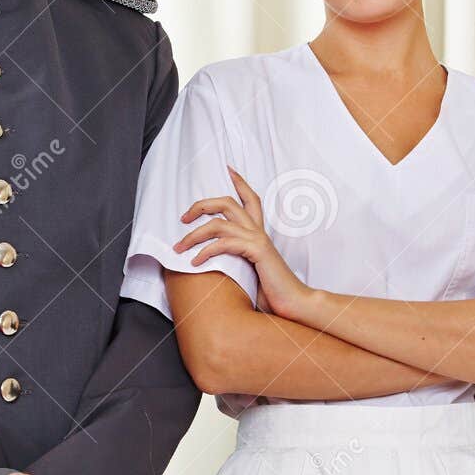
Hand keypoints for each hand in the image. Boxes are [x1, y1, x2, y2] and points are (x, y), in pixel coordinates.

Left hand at [173, 166, 310, 319]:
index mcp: (258, 234)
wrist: (294, 305)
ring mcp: (258, 240)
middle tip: (183, 216)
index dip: (240, 182)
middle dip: (201, 205)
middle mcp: (258, 232)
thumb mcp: (250, 274)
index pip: (251, 200)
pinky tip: (195, 262)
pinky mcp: (257, 252)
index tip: (229, 169)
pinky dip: (206, 252)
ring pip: (219, 223)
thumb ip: (237, 264)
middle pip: (227, 202)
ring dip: (193, 234)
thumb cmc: (273, 293)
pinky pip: (224, 243)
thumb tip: (215, 268)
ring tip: (179, 247)